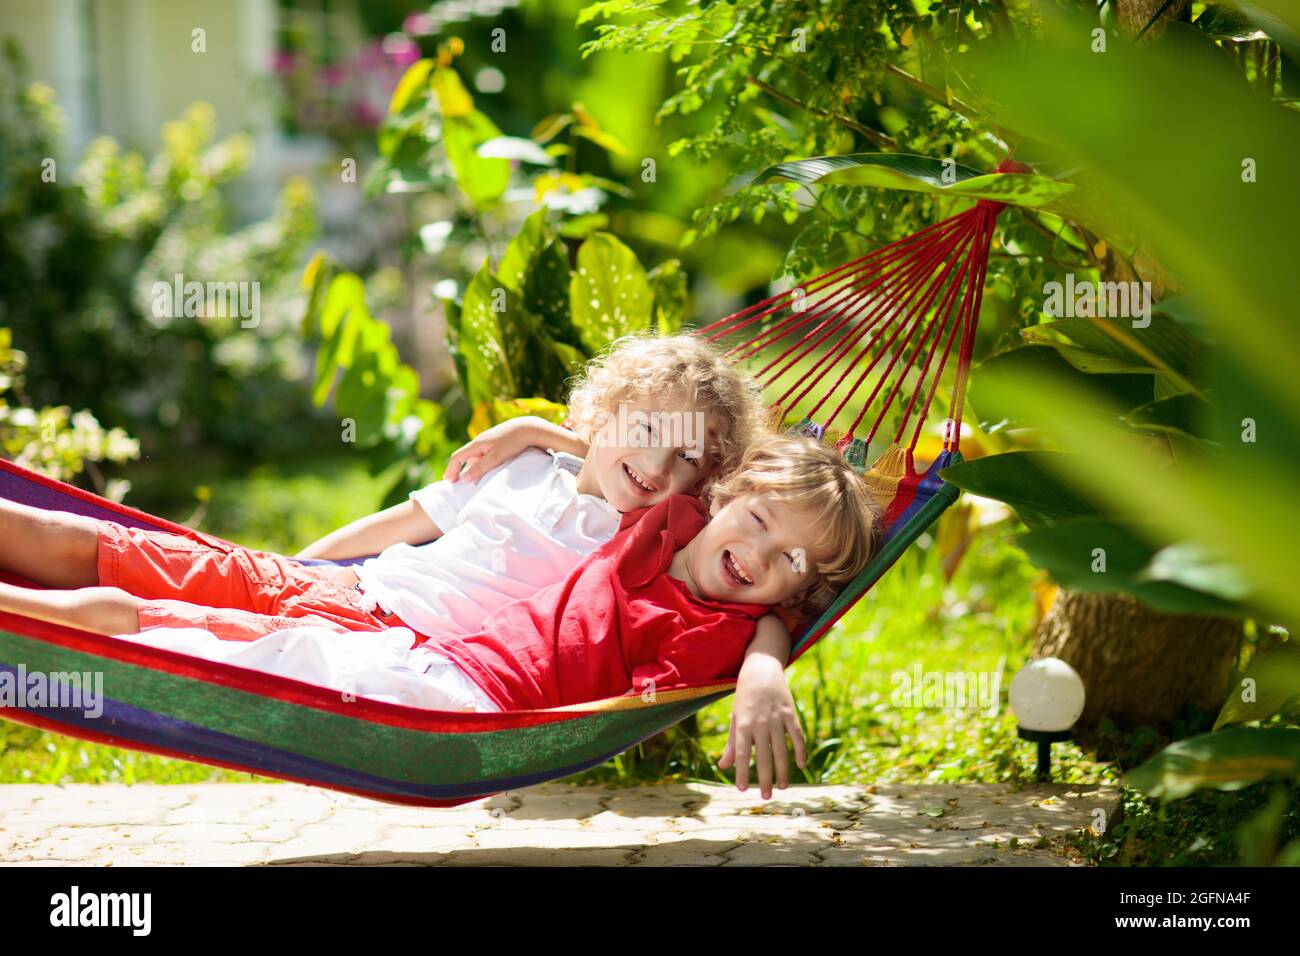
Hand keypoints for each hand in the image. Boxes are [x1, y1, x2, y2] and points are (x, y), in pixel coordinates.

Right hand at [444, 417, 550, 483]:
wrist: (529, 428)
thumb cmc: (512, 442)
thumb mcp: (496, 457)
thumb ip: (480, 468)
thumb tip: (464, 479)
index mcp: (477, 444)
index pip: (457, 457)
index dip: (451, 470)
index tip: (449, 482)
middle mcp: (480, 441)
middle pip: (464, 457)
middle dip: (457, 469)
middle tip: (454, 482)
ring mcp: (488, 441)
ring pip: (474, 456)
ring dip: (469, 467)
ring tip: (469, 480)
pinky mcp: (496, 443)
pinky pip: (483, 454)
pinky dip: (479, 463)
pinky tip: (483, 470)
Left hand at [717, 653, 805, 798]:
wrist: (761, 669)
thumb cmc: (744, 697)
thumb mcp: (735, 718)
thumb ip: (732, 744)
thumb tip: (723, 767)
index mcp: (743, 723)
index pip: (742, 753)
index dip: (742, 772)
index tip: (742, 789)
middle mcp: (760, 722)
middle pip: (764, 756)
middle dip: (765, 778)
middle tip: (765, 797)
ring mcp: (776, 718)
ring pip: (782, 750)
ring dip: (783, 770)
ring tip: (782, 787)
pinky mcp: (790, 713)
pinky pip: (798, 736)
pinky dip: (801, 751)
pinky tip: (801, 766)